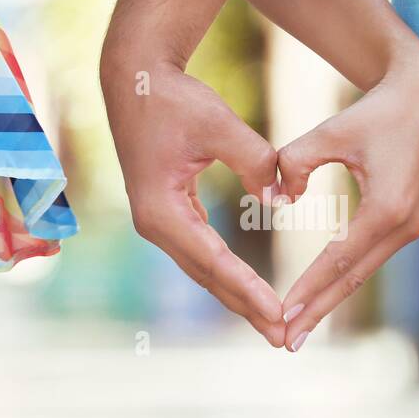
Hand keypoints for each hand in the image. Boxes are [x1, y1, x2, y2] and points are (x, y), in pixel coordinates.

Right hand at [102, 55, 286, 346]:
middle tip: (282, 338)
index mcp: (161, 211)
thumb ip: (255, 160)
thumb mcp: (218, 124)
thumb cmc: (175, 98)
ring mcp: (158, 222)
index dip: (248, 290)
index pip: (214, 261)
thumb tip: (281, 198)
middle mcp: (154, 225)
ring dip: (237, 298)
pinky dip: (227, 275)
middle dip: (245, 308)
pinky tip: (250, 293)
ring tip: (272, 325)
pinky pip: (202, 254)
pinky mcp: (167, 214)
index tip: (279, 313)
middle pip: (207, 278)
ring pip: (204, 271)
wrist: (136, 80)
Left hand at [278, 47, 418, 350]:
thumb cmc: (377, 111)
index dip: (309, 288)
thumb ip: (295, 161)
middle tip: (285, 342)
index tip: (282, 313)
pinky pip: (368, 260)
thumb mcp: (331, 130)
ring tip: (298, 328)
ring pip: (361, 273)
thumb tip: (279, 198)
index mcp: (387, 207)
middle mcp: (404, 226)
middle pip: (352, 279)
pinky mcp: (407, 224)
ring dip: (330, 301)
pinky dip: (343, 280)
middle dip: (317, 311)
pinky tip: (322, 297)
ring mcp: (410, 229)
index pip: (339, 259)